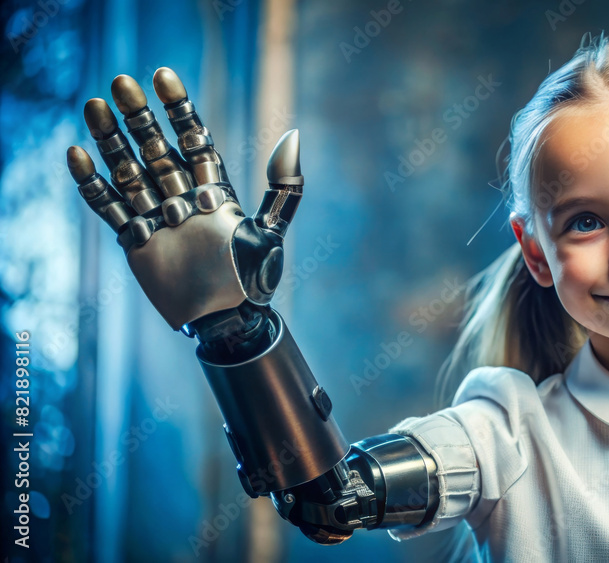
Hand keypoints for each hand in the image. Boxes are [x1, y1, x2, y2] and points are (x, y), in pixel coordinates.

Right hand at [67, 68, 302, 340]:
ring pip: (130, 172)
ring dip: (113, 141)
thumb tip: (293, 135)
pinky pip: (112, 208)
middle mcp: (184, 199)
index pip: (195, 140)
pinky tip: (79, 154)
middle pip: (157, 149)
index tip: (164, 75)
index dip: (179, 109)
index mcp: (215, 192)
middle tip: (122, 82)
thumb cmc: (255, 280)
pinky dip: (94, 184)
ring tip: (95, 105)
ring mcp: (158, 218)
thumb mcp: (273, 230)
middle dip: (140, 117)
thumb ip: (283, 187)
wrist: (228, 322)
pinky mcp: (137, 242)